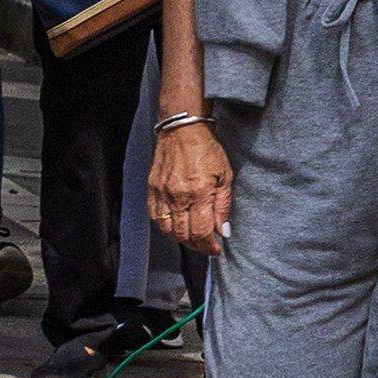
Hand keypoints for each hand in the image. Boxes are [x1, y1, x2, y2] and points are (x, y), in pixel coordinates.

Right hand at [151, 121, 232, 253]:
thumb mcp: (225, 176)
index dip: (209, 246)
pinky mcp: (152, 187)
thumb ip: (223, 206)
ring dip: (180, 238)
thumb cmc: (207, 149)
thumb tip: (224, 232)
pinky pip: (155, 215)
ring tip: (192, 237)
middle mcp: (177, 195)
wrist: (182, 128)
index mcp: (198, 192)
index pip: (201, 232)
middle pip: (183, 234)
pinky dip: (164, 225)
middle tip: (206, 245)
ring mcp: (162, 192)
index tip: (216, 249)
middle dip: (197, 245)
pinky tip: (175, 224)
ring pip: (167, 228)